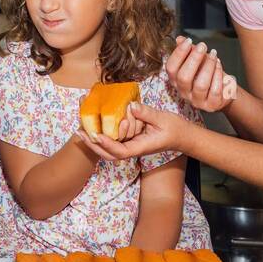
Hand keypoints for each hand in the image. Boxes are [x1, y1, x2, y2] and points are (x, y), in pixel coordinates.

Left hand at [74, 102, 191, 161]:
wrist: (183, 136)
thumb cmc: (175, 129)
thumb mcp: (162, 118)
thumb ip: (146, 113)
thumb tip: (130, 107)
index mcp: (141, 147)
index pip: (120, 152)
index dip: (107, 145)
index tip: (96, 135)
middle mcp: (133, 148)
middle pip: (109, 154)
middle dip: (93, 146)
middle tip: (79, 132)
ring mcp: (131, 145)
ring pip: (109, 149)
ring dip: (95, 142)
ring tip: (81, 130)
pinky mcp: (131, 139)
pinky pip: (114, 140)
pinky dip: (103, 135)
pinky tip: (94, 125)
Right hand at [166, 35, 236, 112]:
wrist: (225, 90)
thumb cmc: (208, 74)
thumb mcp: (199, 60)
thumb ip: (189, 51)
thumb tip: (180, 39)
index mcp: (176, 81)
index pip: (171, 68)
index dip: (178, 54)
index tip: (188, 41)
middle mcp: (184, 92)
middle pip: (184, 77)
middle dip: (194, 59)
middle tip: (203, 46)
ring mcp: (197, 101)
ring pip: (200, 85)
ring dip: (208, 66)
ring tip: (214, 55)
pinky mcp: (211, 105)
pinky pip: (215, 90)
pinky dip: (218, 75)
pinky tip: (219, 65)